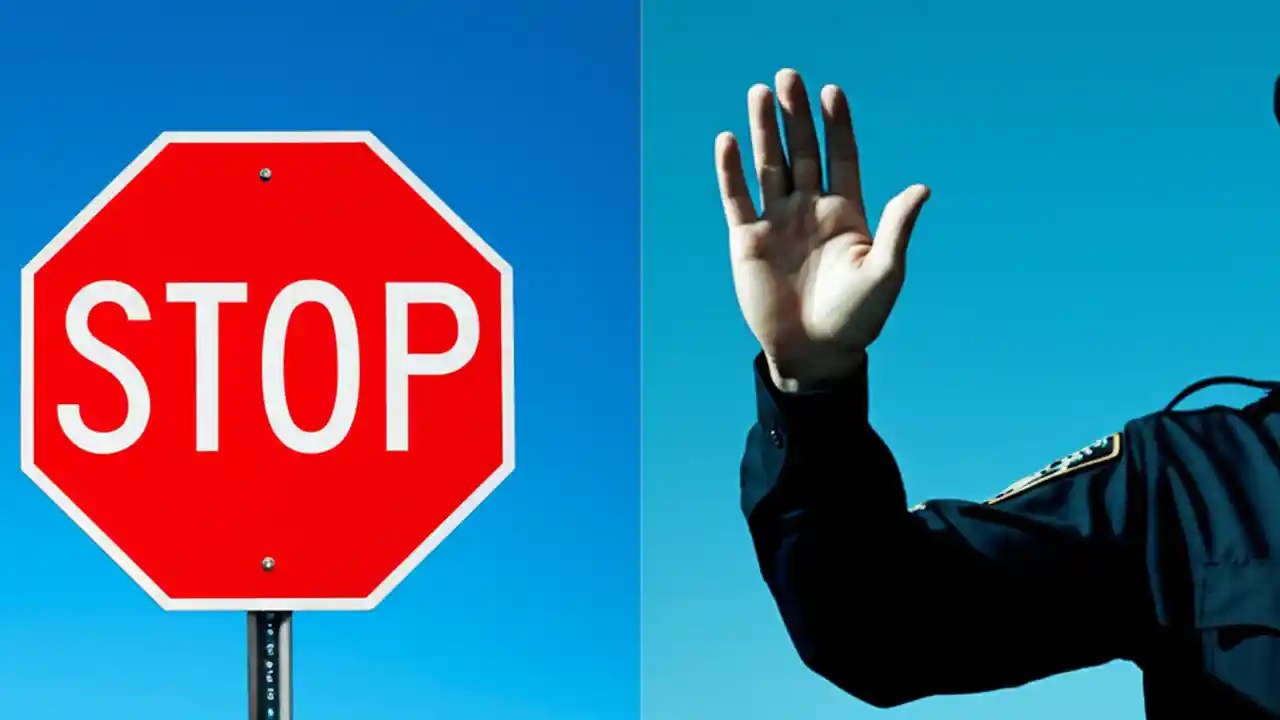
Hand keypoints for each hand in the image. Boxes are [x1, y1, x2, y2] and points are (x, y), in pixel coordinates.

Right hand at [715, 68, 929, 391]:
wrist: (815, 354)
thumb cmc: (858, 318)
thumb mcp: (885, 273)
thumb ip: (897, 228)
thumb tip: (921, 187)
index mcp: (846, 212)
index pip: (841, 156)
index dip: (837, 124)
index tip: (832, 92)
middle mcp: (810, 209)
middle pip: (802, 150)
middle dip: (795, 115)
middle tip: (789, 76)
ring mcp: (778, 222)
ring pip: (770, 165)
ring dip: (763, 130)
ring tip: (759, 92)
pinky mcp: (747, 241)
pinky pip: (737, 198)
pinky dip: (731, 171)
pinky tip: (728, 140)